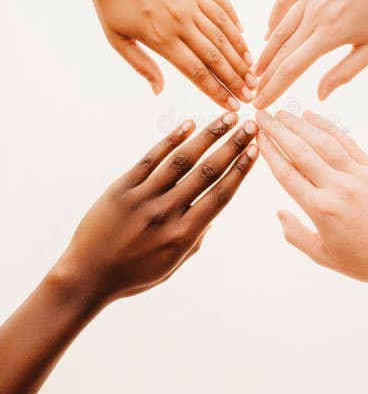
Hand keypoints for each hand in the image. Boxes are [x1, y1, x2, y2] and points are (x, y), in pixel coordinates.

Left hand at [59, 113, 257, 304]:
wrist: (86, 275)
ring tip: (226, 118)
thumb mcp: (171, 265)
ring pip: (182, 160)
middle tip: (250, 125)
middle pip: (206, 173)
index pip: (219, 196)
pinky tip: (188, 125)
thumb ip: (194, 240)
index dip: (240, 171)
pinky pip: (151, 159)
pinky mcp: (122, 188)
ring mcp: (143, 199)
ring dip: (208, 136)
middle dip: (232, 146)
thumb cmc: (133, 274)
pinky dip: (171, 140)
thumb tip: (211, 218)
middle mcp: (166, 214)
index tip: (256, 151)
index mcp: (183, 235)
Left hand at [80, 0, 255, 108]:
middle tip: (251, 94)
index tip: (232, 105)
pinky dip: (234, 20)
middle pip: (216, 54)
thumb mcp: (116, 37)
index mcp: (160, 36)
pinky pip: (221, 1)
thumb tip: (159, 91)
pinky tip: (243, 35)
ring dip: (240, 53)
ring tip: (252, 70)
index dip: (217, 91)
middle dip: (236, 77)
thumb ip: (141, 65)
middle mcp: (180, 18)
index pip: (197, 71)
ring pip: (223, 29)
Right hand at [254, 0, 367, 107]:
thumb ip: (345, 72)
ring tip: (257, 69)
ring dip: (266, 52)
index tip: (261, 104)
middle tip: (253, 92)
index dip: (273, 89)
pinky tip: (268, 34)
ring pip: (278, 28)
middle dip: (264, 76)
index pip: (291, 69)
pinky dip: (273, 19)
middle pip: (280, 51)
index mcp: (331, 35)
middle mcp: (314, 13)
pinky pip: (283, 1)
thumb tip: (319, 95)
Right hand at [256, 109, 367, 287]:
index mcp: (320, 210)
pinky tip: (312, 117)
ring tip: (282, 113)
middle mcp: (338, 189)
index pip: (287, 174)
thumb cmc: (359, 261)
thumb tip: (279, 211)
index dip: (270, 151)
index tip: (258, 136)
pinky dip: (329, 127)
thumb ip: (294, 233)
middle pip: (301, 152)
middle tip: (262, 115)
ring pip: (324, 142)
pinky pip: (348, 143)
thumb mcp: (319, 255)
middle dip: (278, 131)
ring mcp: (358, 177)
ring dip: (300, 124)